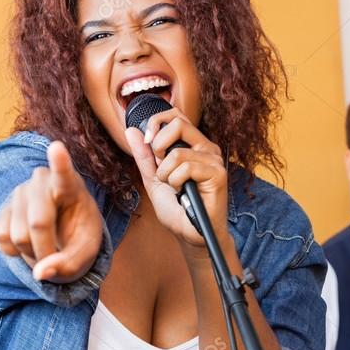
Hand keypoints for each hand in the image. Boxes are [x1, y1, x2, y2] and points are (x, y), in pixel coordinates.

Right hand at [0, 141, 101, 281]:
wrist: (64, 234)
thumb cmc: (81, 237)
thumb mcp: (86, 253)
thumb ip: (70, 265)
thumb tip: (40, 274)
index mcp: (71, 186)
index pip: (65, 174)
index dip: (59, 162)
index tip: (57, 147)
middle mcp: (42, 182)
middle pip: (38, 224)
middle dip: (47, 251)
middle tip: (57, 260)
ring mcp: (19, 193)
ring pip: (19, 236)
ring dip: (32, 255)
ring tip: (46, 248)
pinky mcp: (2, 209)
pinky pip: (2, 239)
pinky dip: (16, 253)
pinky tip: (29, 245)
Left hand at [124, 107, 227, 246]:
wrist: (190, 234)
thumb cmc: (177, 208)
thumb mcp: (153, 178)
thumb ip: (144, 156)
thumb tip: (131, 130)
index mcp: (194, 145)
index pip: (176, 115)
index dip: (156, 122)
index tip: (148, 142)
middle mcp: (206, 148)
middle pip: (178, 123)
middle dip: (158, 145)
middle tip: (159, 166)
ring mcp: (214, 160)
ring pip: (178, 152)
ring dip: (166, 174)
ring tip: (174, 187)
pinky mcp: (218, 174)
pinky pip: (186, 167)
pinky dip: (176, 182)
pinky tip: (183, 192)